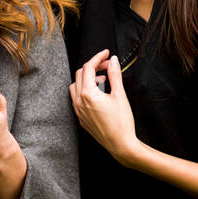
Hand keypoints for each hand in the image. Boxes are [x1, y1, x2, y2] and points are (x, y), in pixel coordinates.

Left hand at [69, 49, 138, 165]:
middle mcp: (79, 101)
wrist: (120, 145)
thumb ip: (115, 75)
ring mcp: (78, 111)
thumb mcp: (120, 95)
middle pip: (80, 74)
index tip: (107, 53)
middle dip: (93, 67)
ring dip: (87, 79)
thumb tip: (113, 60)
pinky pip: (77, 98)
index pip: (88, 67)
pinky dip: (85, 91)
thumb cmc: (122, 122)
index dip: (98, 57)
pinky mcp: (81, 118)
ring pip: (75, 86)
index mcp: (88, 94)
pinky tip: (99, 94)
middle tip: (108, 66)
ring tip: (103, 81)